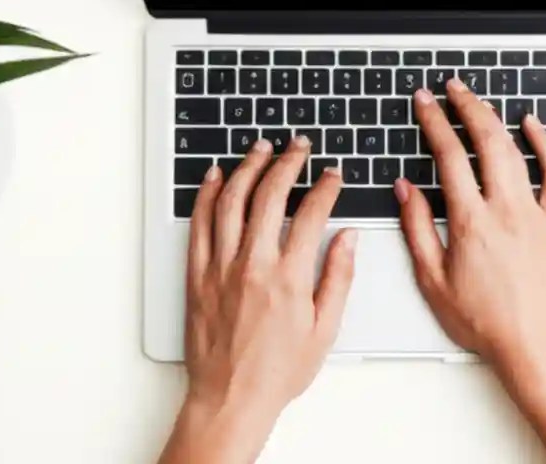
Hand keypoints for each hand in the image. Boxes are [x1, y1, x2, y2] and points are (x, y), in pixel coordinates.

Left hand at [159, 136, 356, 463]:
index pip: (311, 214)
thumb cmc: (276, 372)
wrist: (230, 398)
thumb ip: (338, 279)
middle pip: (269, 195)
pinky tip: (217, 177)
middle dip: (288, 162)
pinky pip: (199, 225)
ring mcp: (220, 268)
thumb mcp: (325, 330)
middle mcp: (252, 266)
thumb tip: (348, 240)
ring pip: (231, 202)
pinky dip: (207, 195)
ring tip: (261, 149)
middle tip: (298, 147)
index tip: (331, 175)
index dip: (324, 187)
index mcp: (289, 278)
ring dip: (248, 167)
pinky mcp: (197, 276)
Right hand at [396, 80, 545, 367]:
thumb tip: (406, 189)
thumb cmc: (484, 321)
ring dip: (496, 119)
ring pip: (516, 150)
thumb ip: (417, 229)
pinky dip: (545, 143)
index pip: (448, 157)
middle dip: (466, 106)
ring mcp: (535, 212)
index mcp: (470, 222)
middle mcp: (505, 209)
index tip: (424, 102)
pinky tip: (533, 125)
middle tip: (451, 88)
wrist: (534, 344)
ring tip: (479, 102)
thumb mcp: (433, 280)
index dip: (434, 122)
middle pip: (485, 141)